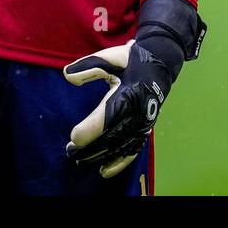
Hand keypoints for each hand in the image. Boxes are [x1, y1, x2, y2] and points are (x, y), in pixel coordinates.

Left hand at [62, 0, 205, 177]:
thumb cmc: (131, 61)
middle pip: (111, 137)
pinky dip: (119, 162)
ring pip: (120, 147)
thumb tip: (67, 75)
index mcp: (128, 94)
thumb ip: (88, 66)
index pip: (107, 118)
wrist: (160, 63)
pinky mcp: (146, 129)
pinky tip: (104, 170)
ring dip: (100, 156)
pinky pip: (133, 150)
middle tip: (70, 151)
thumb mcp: (110, 57)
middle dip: (90, 148)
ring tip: (81, 160)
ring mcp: (143, 123)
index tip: (74, 137)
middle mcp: (138, 112)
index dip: (90, 130)